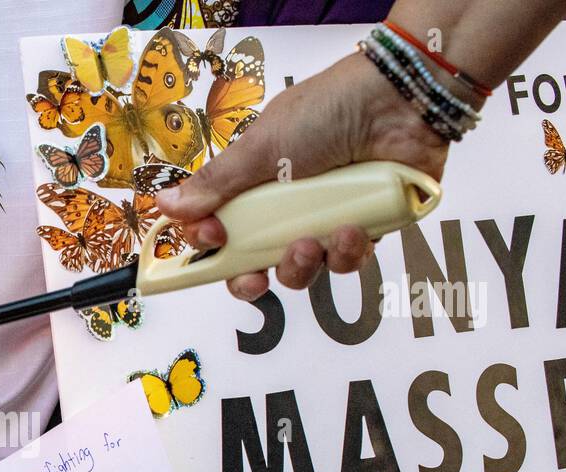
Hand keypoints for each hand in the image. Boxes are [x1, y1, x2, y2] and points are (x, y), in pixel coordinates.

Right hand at [155, 52, 453, 300]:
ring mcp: (326, 219)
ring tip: (312, 241)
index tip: (212, 242)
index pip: (223, 232)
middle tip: (256, 278)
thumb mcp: (260, 148)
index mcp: (256, 186)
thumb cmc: (328, 111)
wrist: (401, 99)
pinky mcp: (367, 229)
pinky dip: (348, 251)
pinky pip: (348, 261)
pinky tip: (352, 228)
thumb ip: (215, 185)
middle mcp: (288, 207)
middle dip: (253, 278)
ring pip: (305, 269)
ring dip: (304, 264)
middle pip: (258, 264)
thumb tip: (164, 205)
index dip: (213, 247)